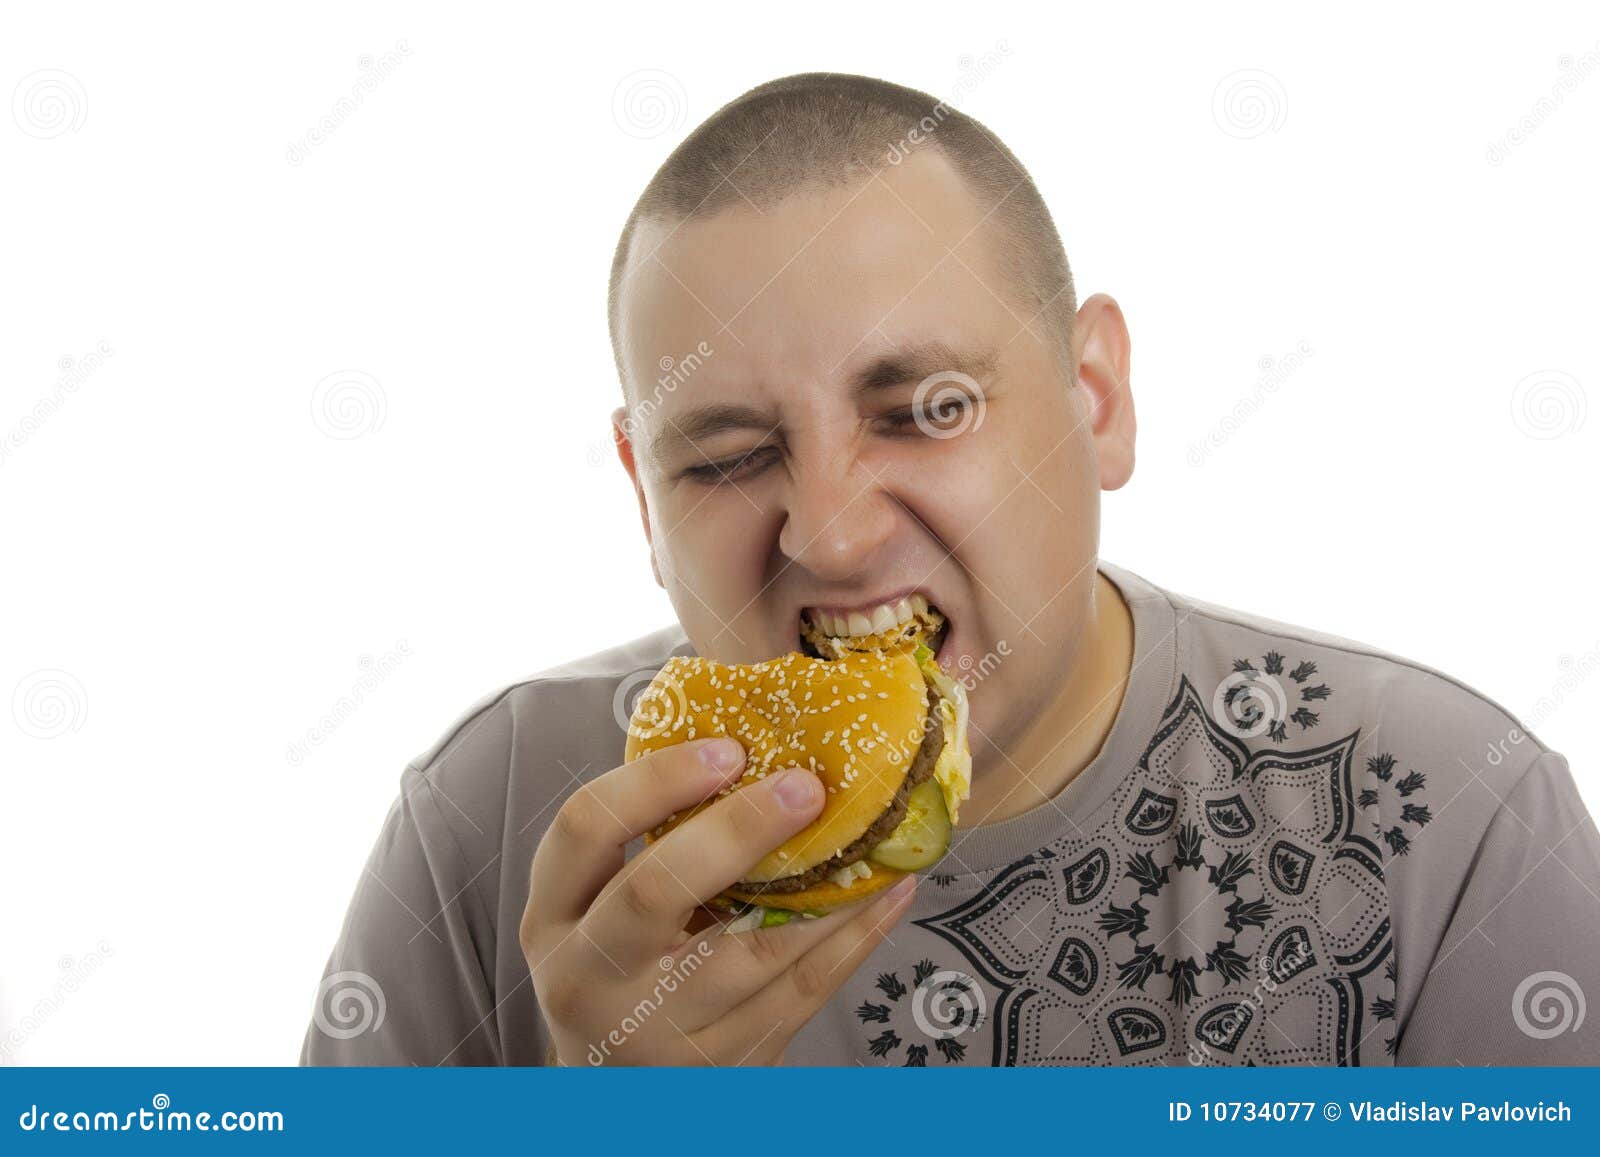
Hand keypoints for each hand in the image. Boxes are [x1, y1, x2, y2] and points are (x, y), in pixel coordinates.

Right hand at [520, 736, 916, 1064]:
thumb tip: (753, 743)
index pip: (584, 827)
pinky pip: (800, 994)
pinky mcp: (719, 1067)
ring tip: (870, 836)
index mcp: (553, 915)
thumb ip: (651, 840)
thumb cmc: (619, 966)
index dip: (655, 780)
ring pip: (748, 952)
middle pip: (655, 890)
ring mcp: (654, 1031)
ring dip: (822, 890)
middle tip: (805, 787)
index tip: (728, 749)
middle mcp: (589, 974)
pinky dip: (852, 940)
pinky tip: (888, 896)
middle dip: (737, 830)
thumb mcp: (598, 908)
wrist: (612, 1092)